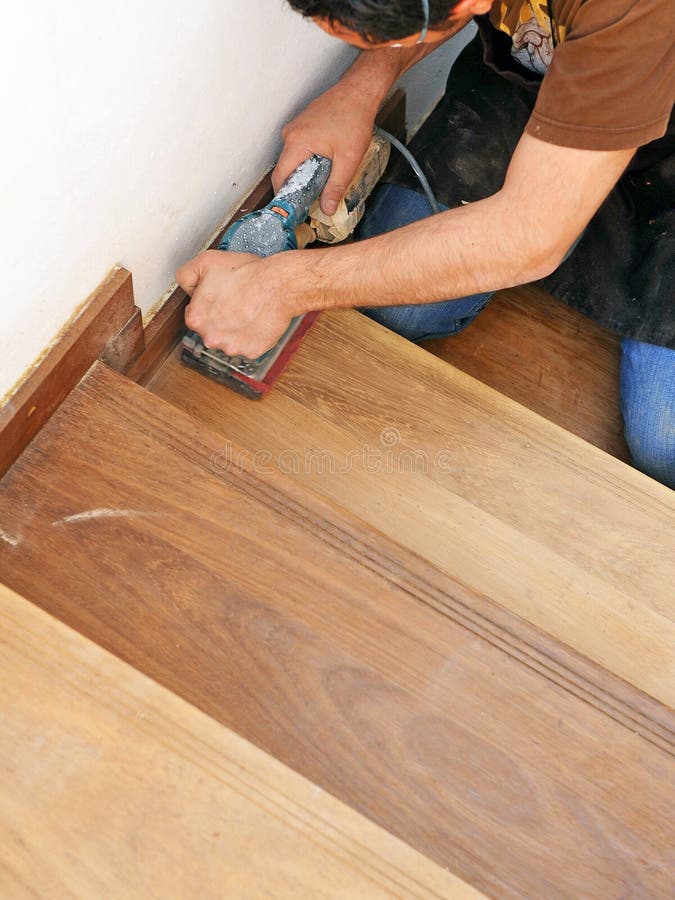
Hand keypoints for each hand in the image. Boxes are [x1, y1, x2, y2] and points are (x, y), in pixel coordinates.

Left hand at [176, 250, 292, 358]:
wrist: (278, 284)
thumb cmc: (246, 273)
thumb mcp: (206, 261)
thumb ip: (186, 275)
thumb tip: (186, 287)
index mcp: (196, 318)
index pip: (195, 314)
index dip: (208, 302)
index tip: (220, 296)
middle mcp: (211, 337)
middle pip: (211, 330)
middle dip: (220, 318)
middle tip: (235, 302)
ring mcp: (232, 347)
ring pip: (229, 340)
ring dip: (235, 329)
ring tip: (248, 310)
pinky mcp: (252, 351)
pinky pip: (248, 346)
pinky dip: (252, 336)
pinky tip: (257, 320)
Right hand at [273, 84, 375, 215]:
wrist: (359, 92)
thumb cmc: (354, 119)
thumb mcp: (348, 160)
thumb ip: (335, 187)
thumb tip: (327, 209)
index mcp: (296, 143)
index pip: (280, 177)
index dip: (284, 196)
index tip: (293, 208)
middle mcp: (290, 134)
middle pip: (285, 169)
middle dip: (297, 186)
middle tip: (312, 199)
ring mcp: (295, 128)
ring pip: (293, 159)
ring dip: (304, 172)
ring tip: (322, 181)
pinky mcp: (302, 125)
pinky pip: (299, 148)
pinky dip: (308, 160)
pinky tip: (324, 163)